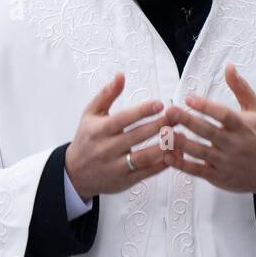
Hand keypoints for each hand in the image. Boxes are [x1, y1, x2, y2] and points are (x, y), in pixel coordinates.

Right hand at [64, 72, 169, 197]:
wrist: (75, 173)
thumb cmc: (86, 139)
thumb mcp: (90, 114)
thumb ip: (107, 94)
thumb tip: (121, 75)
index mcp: (99, 130)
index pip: (123, 119)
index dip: (142, 111)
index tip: (160, 104)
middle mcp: (107, 148)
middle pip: (137, 136)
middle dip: (160, 125)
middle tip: (177, 116)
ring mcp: (116, 166)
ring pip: (144, 157)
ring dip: (164, 146)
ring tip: (180, 134)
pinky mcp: (125, 180)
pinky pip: (147, 172)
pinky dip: (163, 163)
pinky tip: (175, 152)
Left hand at [163, 63, 255, 196]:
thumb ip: (241, 88)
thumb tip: (229, 66)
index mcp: (243, 126)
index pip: (223, 115)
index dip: (206, 106)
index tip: (189, 98)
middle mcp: (234, 144)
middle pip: (208, 132)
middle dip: (188, 121)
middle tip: (170, 111)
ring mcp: (225, 161)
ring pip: (199, 152)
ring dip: (180, 143)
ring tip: (163, 133)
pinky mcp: (217, 176)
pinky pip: (196, 170)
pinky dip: (181, 164)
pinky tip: (166, 155)